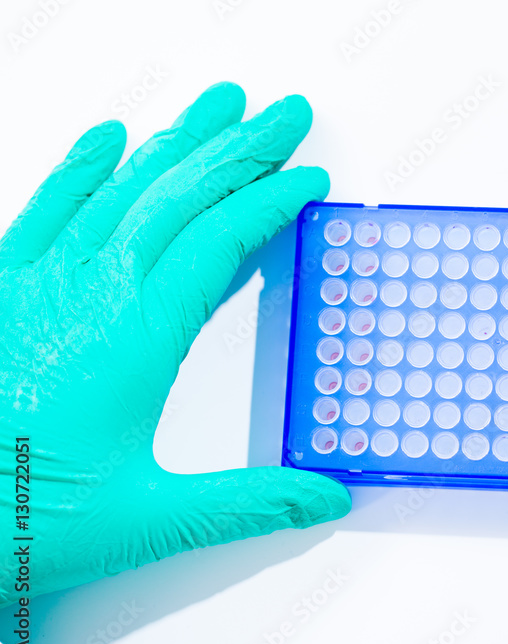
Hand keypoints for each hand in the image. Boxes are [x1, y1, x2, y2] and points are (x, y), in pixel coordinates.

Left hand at [0, 83, 349, 604]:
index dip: (270, 203)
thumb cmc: (24, 522)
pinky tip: (106, 138)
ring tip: (218, 105)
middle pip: (180, 195)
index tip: (306, 178)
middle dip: (241, 148)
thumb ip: (248, 503)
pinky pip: (43, 209)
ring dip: (176, 141)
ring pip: (121, 189)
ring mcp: (38, 282)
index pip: (218, 241)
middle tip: (284, 114)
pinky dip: (79, 169)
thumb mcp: (150, 520)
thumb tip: (323, 499)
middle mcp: (89, 293)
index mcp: (136, 337)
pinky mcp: (0, 288)